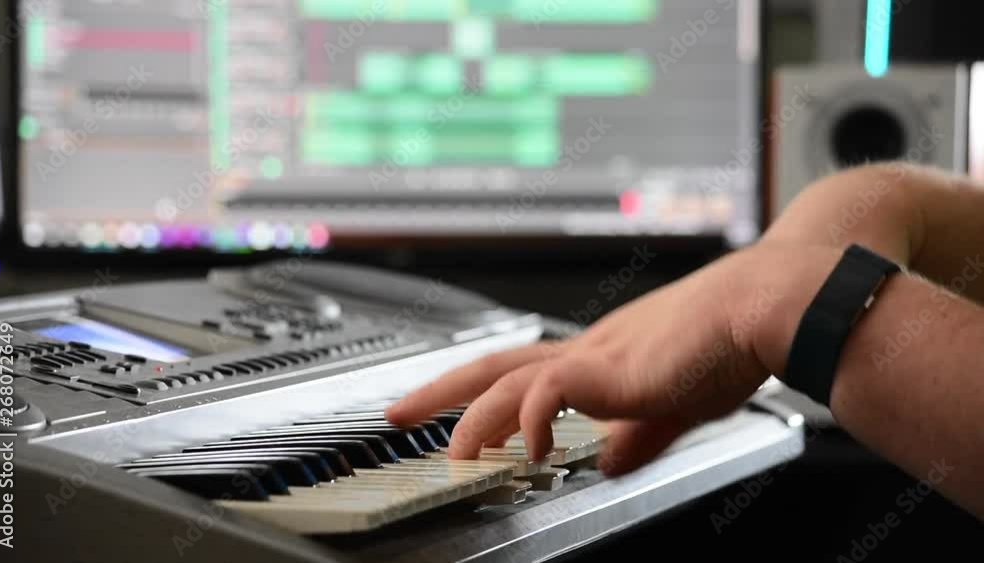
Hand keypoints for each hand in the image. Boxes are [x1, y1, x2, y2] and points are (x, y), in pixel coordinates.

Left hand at [385, 242, 842, 476]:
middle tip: (396, 412)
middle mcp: (586, 348)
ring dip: (472, 415)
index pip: (520, 371)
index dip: (480, 393)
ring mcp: (596, 355)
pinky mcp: (613, 366)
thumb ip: (638, 434)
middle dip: (440, 390)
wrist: (766, 301)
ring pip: (509, 379)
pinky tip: (528, 451)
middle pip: (493, 365)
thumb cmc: (732, 343)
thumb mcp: (674, 402)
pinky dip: (530, 421)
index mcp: (598, 355)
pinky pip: (550, 392)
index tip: (452, 413)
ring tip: (451, 451)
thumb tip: (607, 462)